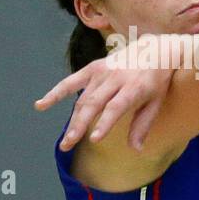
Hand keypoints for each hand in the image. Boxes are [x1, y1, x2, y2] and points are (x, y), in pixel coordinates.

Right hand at [34, 36, 179, 150]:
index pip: (115, 107)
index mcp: (133, 87)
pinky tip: (41, 105)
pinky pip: (71, 81)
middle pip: (93, 104)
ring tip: (65, 141)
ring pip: (82, 99)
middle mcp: (115, 78)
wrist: (156, 49)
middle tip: (68, 145)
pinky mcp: (93, 68)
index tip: (94, 139)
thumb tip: (136, 150)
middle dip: (79, 125)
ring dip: (72, 120)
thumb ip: (143, 125)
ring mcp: (102, 72)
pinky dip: (55, 93)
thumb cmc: (157, 81)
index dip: (104, 123)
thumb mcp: (157, 102)